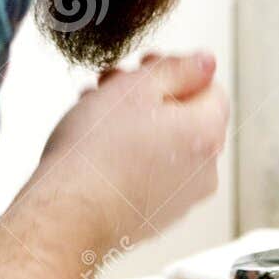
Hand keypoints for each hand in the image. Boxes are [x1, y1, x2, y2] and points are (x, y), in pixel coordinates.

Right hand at [36, 51, 228, 249]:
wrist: (68, 213)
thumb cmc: (96, 151)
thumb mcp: (137, 87)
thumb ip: (179, 68)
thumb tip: (205, 63)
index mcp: (208, 135)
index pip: (211, 88)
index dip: (175, 71)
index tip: (144, 68)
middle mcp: (205, 171)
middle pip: (186, 116)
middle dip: (150, 96)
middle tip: (113, 87)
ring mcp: (181, 199)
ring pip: (166, 144)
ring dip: (136, 123)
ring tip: (95, 115)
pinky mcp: (157, 215)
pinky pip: (152, 173)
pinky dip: (132, 155)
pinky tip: (98, 148)